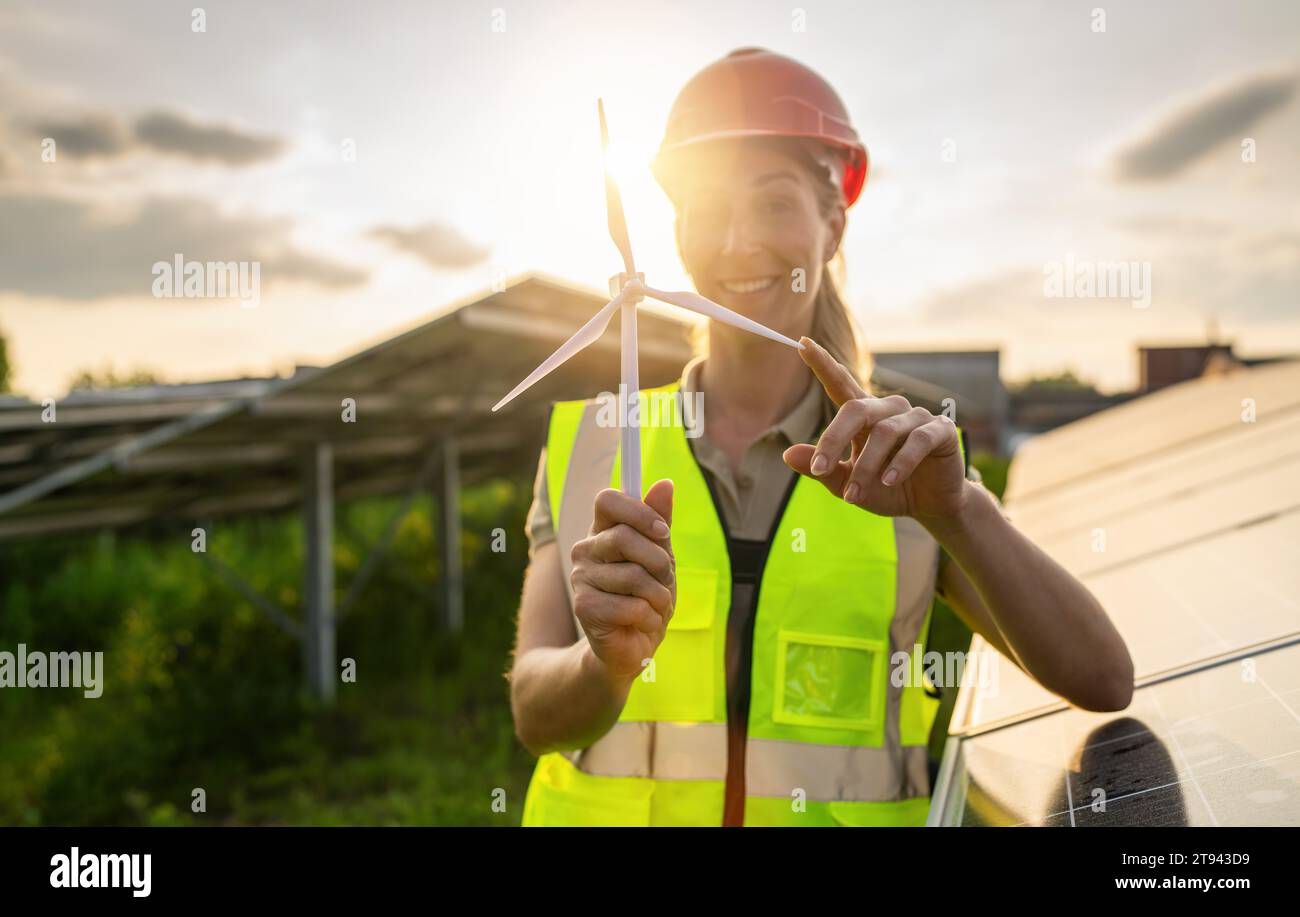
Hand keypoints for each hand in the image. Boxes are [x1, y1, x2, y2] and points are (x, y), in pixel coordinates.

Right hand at [570, 479, 676, 687]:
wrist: (634, 643)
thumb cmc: (648, 594)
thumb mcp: (661, 555)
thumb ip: (660, 521)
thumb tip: (665, 484)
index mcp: (602, 531)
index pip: (608, 500)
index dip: (639, 512)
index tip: (662, 531)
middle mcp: (585, 550)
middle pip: (624, 537)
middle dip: (659, 561)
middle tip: (665, 578)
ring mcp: (581, 578)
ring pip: (633, 576)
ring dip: (658, 594)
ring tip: (655, 604)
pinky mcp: (585, 608)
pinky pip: (631, 605)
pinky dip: (649, 616)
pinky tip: (643, 621)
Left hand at [782, 337, 967, 526]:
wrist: (929, 507)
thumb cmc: (885, 489)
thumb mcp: (847, 483)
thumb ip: (822, 469)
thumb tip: (787, 453)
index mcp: (864, 415)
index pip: (840, 384)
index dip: (823, 363)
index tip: (802, 343)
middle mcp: (889, 409)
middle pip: (856, 409)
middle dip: (834, 439)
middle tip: (819, 470)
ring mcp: (916, 417)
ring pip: (884, 432)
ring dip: (866, 466)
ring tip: (854, 496)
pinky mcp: (941, 430)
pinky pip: (917, 440)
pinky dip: (901, 462)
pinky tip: (889, 481)